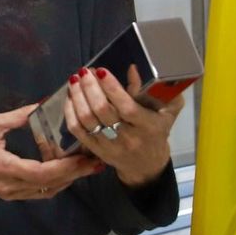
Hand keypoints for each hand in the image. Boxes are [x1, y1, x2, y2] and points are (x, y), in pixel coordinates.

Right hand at [0, 104, 104, 200]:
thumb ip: (18, 117)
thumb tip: (41, 104)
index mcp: (6, 168)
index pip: (44, 173)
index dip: (68, 168)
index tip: (86, 158)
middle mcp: (11, 186)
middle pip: (52, 185)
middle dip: (76, 174)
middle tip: (96, 161)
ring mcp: (11, 193)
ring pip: (47, 191)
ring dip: (67, 180)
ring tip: (85, 166)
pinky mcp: (10, 194)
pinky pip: (38, 192)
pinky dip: (54, 183)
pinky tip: (64, 171)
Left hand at [63, 65, 182, 186]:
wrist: (146, 165)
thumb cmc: (157, 131)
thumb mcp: (165, 111)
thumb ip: (156, 91)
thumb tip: (132, 69)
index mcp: (147, 127)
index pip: (126, 107)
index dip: (112, 88)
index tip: (101, 71)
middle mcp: (127, 138)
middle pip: (102, 111)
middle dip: (90, 87)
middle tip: (84, 71)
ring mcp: (109, 146)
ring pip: (86, 119)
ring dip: (77, 96)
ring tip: (75, 80)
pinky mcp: (95, 150)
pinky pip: (77, 130)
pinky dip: (70, 111)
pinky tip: (71, 96)